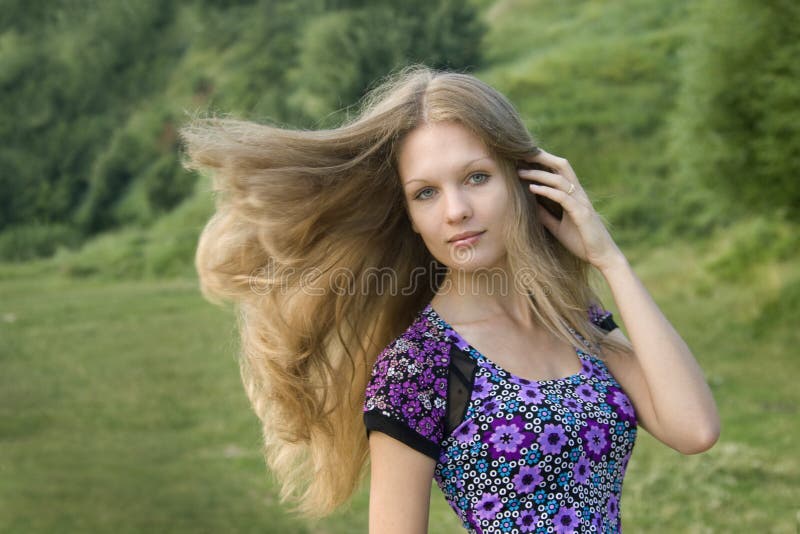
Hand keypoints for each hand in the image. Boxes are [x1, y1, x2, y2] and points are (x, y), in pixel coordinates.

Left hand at [518, 149, 623, 271]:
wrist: (602, 256)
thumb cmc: (581, 242)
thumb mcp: (557, 227)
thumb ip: (546, 215)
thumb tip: (531, 205)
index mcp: (574, 195)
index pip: (559, 171)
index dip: (543, 161)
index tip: (523, 157)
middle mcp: (578, 194)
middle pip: (562, 166)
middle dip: (542, 157)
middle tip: (521, 153)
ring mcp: (581, 202)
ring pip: (559, 179)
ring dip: (538, 174)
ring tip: (520, 172)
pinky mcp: (581, 213)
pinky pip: (562, 197)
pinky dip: (546, 191)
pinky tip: (532, 188)